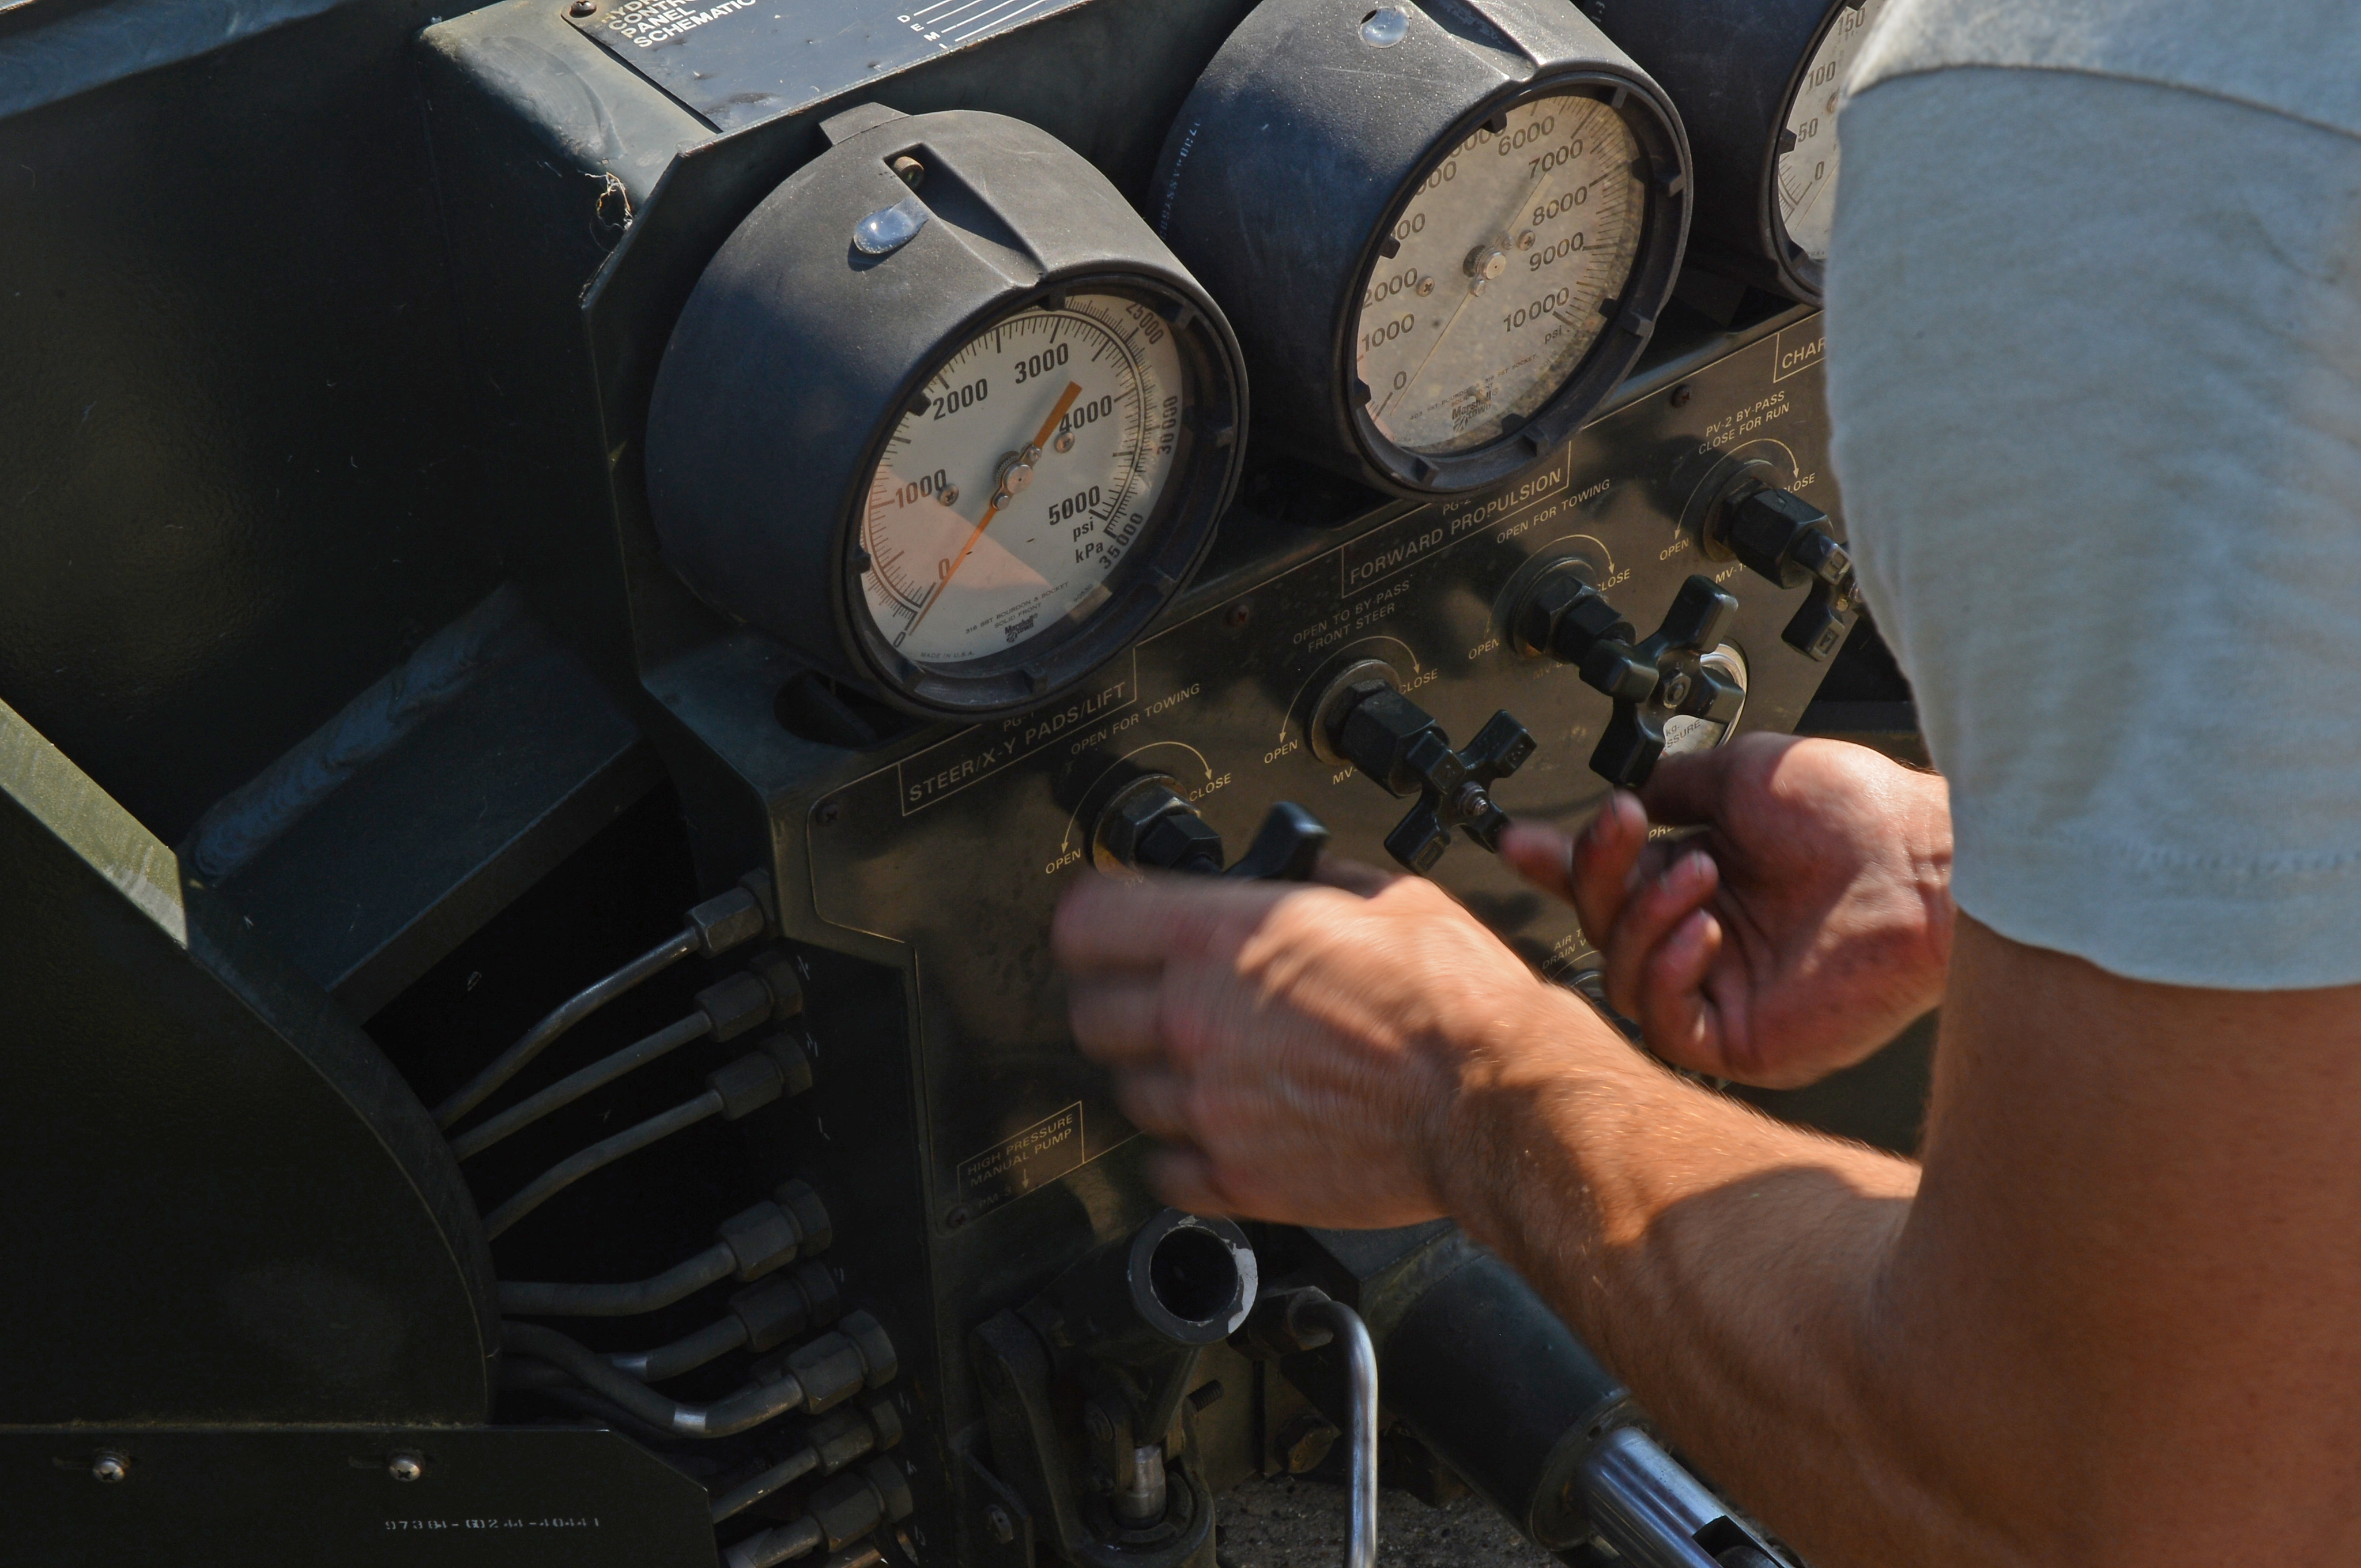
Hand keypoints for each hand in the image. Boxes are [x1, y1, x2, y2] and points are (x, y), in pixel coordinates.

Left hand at [1052, 861, 1599, 1227]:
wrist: (1498, 1098)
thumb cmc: (1456, 1001)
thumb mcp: (1384, 897)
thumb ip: (1313, 887)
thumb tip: (1296, 880)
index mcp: (1221, 937)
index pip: (1086, 921)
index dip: (1094, 920)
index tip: (1106, 927)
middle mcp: (1197, 1021)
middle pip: (1089, 1013)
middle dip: (1115, 1000)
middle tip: (1150, 999)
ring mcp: (1210, 1106)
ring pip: (1125, 1092)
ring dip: (1154, 1078)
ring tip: (1203, 1068)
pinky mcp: (1237, 1178)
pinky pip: (1162, 1170)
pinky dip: (1179, 1154)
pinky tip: (1214, 1132)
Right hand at [1500, 734, 1951, 1088]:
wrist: (1928, 858)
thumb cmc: (1862, 814)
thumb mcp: (1742, 774)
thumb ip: (1672, 784)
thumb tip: (1625, 787)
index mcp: (1705, 882)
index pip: (1611, 885)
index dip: (1562, 865)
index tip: (1521, 840)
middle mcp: (1710, 941)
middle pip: (1602, 929)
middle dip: (1597, 874)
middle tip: (1622, 827)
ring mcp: (1727, 995)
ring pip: (1624, 980)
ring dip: (1642, 919)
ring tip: (1699, 874)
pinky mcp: (1747, 1043)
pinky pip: (1668, 1029)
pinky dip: (1669, 975)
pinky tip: (1704, 933)